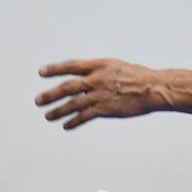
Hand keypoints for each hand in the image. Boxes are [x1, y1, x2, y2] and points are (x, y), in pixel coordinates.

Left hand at [35, 58, 159, 129]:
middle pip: (67, 87)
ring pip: (73, 104)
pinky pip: (84, 116)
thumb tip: (86, 79)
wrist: (153, 88)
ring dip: (58, 111)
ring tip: (47, 116)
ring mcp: (99, 95)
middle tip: (38, 100)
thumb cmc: (138, 76)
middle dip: (51, 95)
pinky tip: (66, 125)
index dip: (55, 69)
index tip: (41, 72)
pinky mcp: (105, 109)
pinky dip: (74, 121)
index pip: (71, 66)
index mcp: (99, 65)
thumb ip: (99, 72)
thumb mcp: (116, 66)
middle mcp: (96, 79)